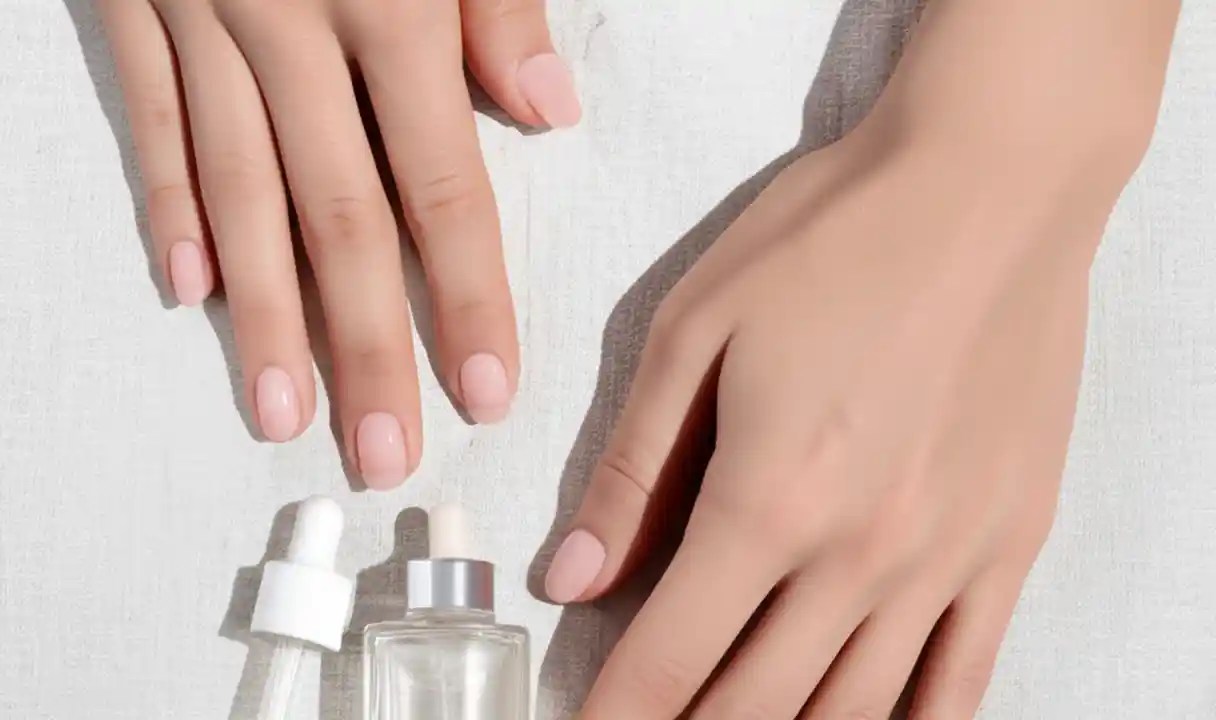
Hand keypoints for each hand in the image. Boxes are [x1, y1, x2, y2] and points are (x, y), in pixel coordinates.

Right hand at [99, 0, 579, 485]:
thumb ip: (500, 4)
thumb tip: (551, 107)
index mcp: (395, 4)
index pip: (444, 184)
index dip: (468, 296)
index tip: (486, 394)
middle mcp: (294, 25)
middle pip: (339, 219)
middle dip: (365, 348)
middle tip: (383, 454)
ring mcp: (206, 17)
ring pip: (240, 192)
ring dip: (266, 315)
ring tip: (285, 416)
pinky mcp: (136, 0)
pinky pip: (153, 118)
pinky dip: (171, 207)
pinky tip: (194, 294)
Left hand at [542, 124, 1142, 716]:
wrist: (989, 183)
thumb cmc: (832, 239)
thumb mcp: (693, 332)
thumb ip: (632, 469)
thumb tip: (575, 579)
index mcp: (766, 499)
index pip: (668, 657)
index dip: (617, 714)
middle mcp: (859, 553)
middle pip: (754, 703)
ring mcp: (947, 558)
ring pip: (853, 711)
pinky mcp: (1012, 542)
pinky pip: (963, 680)